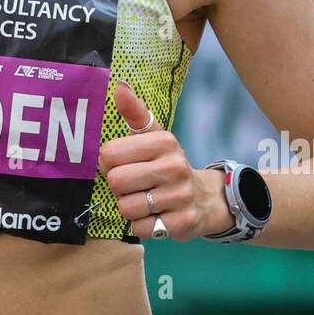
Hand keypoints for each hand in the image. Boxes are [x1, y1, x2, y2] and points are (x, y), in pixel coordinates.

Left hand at [98, 81, 210, 241]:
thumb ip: (134, 112)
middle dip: (117, 186)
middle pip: (116, 182)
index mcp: (164, 141)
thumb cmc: (167, 164)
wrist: (205, 198)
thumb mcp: (154, 136)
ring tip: (143, 200)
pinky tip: (153, 215)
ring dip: (129, 207)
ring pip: (127, 208)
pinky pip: (140, 229)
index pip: (109, 154)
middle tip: (131, 184)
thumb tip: (119, 85)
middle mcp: (175, 166)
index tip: (120, 163)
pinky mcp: (182, 223)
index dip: (108, 162)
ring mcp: (181, 196)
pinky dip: (141, 225)